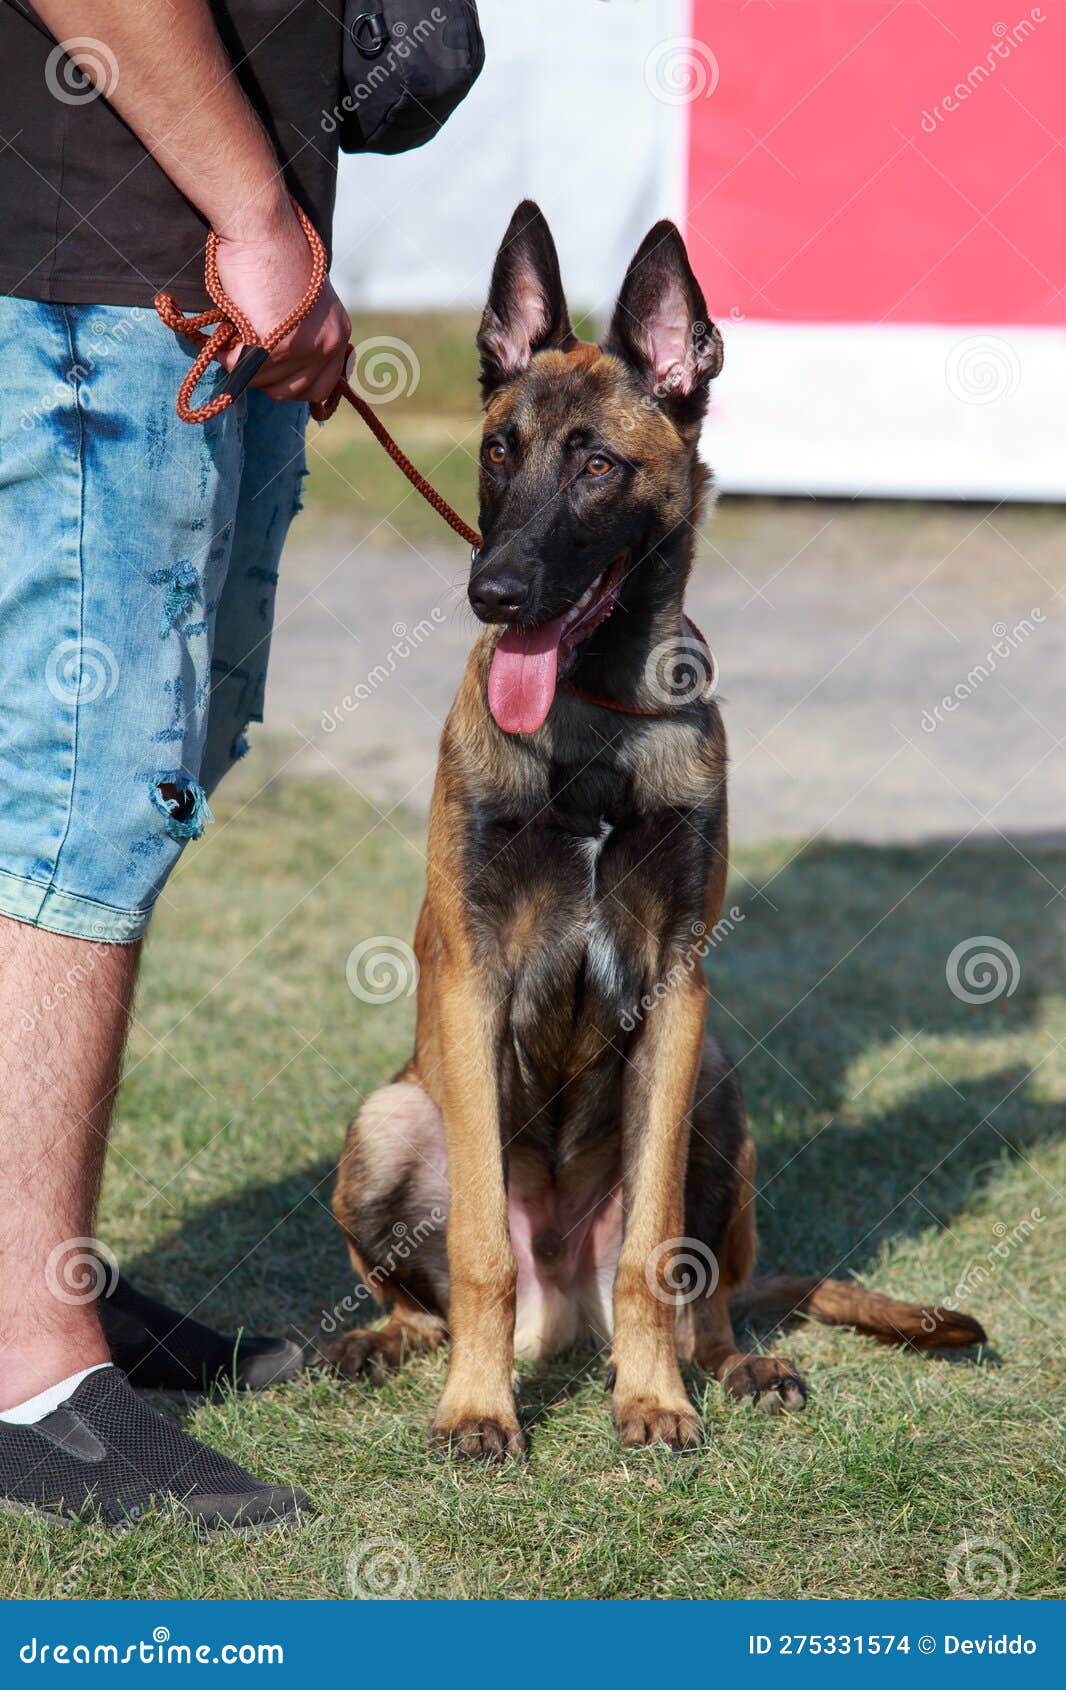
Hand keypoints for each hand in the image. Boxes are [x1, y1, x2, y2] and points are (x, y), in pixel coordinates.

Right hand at [214, 203, 350, 404]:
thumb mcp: (303, 300)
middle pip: (293, 393)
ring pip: (266, 383)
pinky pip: (245, 369)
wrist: (262, 227)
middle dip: (266, 379)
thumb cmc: (273, 254)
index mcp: (338, 332)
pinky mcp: (278, 346)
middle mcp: (329, 343)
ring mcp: (305, 347)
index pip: (322, 388)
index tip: (272, 373)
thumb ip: (302, 332)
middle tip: (248, 349)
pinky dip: (229, 354)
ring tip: (237, 330)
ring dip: (244, 363)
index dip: (292, 384)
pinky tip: (229, 330)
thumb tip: (278, 366)